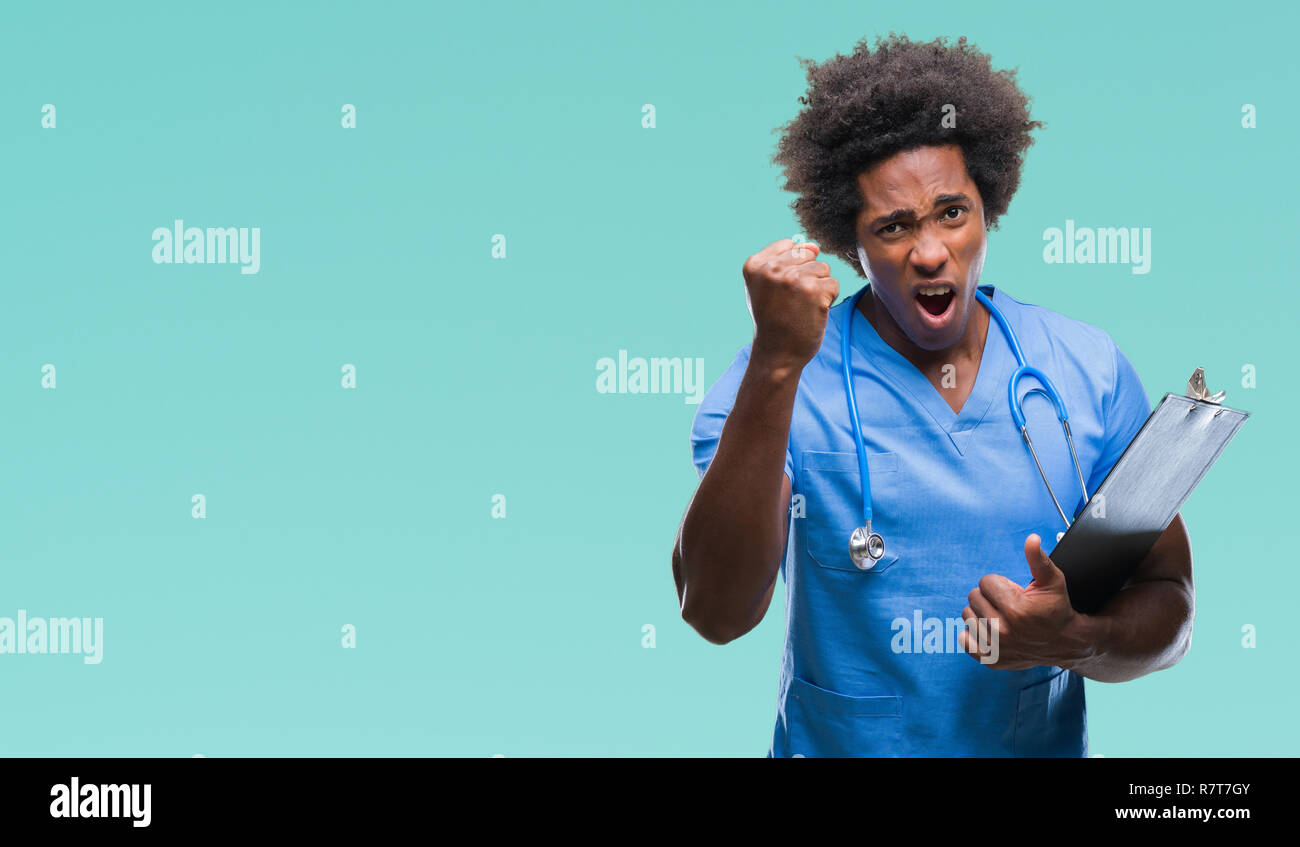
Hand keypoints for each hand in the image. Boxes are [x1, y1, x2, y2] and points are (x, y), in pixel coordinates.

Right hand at [742, 239, 838, 372]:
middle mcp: (771, 269)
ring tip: (802, 307)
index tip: (780, 291)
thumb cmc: (773, 319)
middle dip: (807, 275)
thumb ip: (785, 260)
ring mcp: (793, 279)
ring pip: (823, 268)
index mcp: (755, 264)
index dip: (791, 268)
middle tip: (793, 301)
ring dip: (818, 288)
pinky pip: (833, 284)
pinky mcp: (814, 291)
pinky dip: (827, 300)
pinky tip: (811, 313)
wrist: (777, 353)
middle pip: (808, 255)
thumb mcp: (766, 286)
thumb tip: (814, 245)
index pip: (789, 246)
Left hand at [959, 534, 1096, 670]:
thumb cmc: (1057, 609)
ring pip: (967, 615)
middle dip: (990, 596)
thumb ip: (1039, 559)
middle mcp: (1004, 631)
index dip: (1000, 584)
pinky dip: (972, 632)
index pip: (986, 582)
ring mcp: (996, 647)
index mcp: (1016, 609)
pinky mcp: (991, 659)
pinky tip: (990, 629)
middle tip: (1008, 603)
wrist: (1065, 643)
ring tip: (1000, 615)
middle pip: (974, 597)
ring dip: (981, 612)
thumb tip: (1031, 539)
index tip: (1013, 591)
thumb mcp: (1053, 581)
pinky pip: (963, 639)